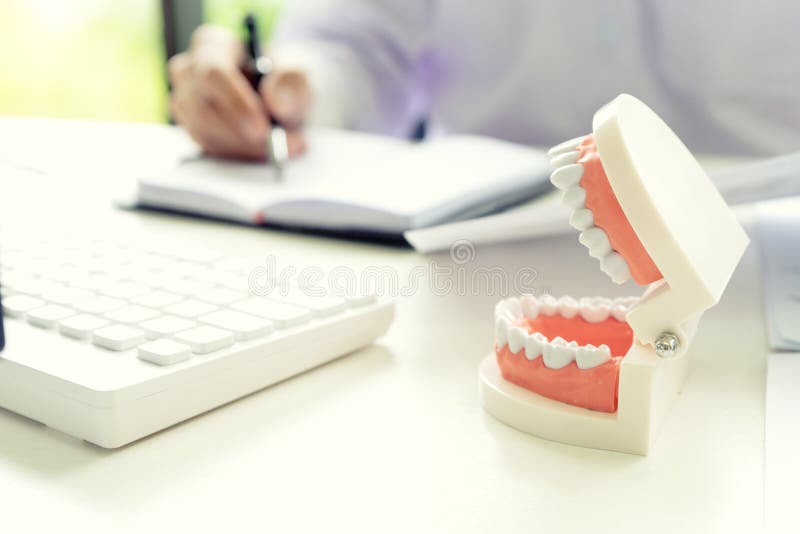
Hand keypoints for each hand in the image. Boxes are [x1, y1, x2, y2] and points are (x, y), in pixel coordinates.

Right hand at [168, 25, 310, 159]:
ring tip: (278, 149)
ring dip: (243, 147)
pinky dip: (237, 155)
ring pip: (204, 132)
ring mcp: (185, 101)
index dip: (236, 104)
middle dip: (241, 135)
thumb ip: (291, 82)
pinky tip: (260, 151)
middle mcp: (189, 70)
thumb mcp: (298, 75)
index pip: (213, 73)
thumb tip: (275, 103)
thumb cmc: (283, 81)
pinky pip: (207, 148)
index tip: (262, 129)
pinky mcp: (191, 128)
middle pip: (203, 108)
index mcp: (212, 45)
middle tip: (276, 147)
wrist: (281, 103)